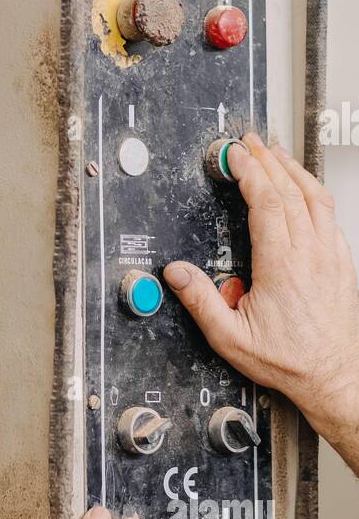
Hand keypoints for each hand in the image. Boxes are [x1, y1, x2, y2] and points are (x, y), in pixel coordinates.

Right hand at [164, 133, 358, 449]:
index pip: (267, 202)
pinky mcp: (342, 262)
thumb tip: (176, 273)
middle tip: (250, 143)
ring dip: (293, 170)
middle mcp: (311, 254)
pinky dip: (313, 191)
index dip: (249, 172)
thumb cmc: (289, 361)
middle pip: (290, 190)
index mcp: (282, 266)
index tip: (236, 155)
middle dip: (267, 161)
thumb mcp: (231, 338)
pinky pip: (329, 214)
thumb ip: (201, 301)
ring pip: (315, 196)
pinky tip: (304, 189)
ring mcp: (331, 255)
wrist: (334, 375)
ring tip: (275, 154)